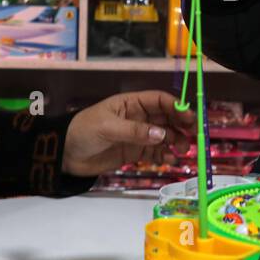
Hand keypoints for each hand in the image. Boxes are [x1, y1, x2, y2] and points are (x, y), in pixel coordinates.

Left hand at [62, 90, 194, 176]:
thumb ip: (134, 131)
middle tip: (194, 136)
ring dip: (176, 141)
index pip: (158, 100)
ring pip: (164, 136)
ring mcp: (138, 136)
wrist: (65, 155)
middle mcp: (138, 118)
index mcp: (130, 103)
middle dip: (182, 125)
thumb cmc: (82, 131)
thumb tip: (161, 135)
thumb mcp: (107, 128)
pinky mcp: (135, 152)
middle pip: (166, 118)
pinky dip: (165, 156)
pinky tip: (170, 160)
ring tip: (182, 150)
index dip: (175, 106)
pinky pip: (155, 153)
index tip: (189, 117)